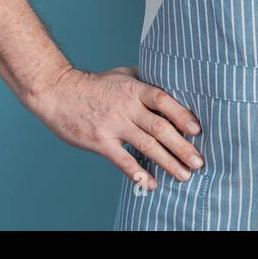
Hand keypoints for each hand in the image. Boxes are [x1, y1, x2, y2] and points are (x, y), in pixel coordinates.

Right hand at [28, 65, 203, 190]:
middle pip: (160, 127)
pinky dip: (138, 173)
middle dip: (182, 146)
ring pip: (146, 146)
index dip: (182, 114)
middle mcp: (126, 107)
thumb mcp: (121, 74)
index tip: (197, 130)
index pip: (163, 100)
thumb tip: (169, 83)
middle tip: (199, 162)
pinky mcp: (100, 141)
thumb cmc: (92, 84)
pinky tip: (151, 183)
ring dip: (168, 162)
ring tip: (184, 175)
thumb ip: (144, 80)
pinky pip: (123, 161)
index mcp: (134, 89)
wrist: (57, 92)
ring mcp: (113, 125)